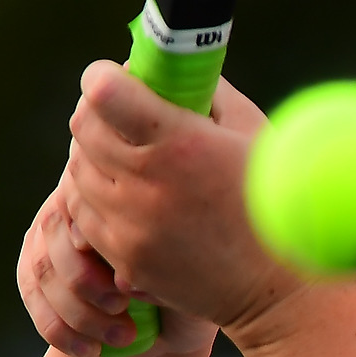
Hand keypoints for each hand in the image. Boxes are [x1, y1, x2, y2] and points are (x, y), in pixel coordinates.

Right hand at [17, 169, 218, 356]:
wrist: (167, 327)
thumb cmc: (188, 290)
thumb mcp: (190, 276)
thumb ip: (164, 266)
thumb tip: (123, 283)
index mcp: (118, 190)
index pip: (90, 198)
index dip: (97, 234)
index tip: (122, 277)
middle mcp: (75, 204)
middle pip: (56, 230)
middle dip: (87, 279)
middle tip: (122, 306)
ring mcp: (48, 236)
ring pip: (44, 269)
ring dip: (80, 311)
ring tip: (122, 335)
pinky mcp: (33, 272)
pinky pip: (34, 300)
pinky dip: (61, 330)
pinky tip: (91, 350)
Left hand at [63, 63, 299, 332]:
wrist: (278, 287)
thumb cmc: (276, 199)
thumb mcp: (253, 131)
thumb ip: (208, 91)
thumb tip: (169, 69)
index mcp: (180, 144)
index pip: (103, 93)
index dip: (104, 78)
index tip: (115, 80)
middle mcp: (147, 185)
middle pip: (82, 129)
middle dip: (97, 114)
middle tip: (118, 115)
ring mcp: (132, 227)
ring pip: (76, 173)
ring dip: (93, 158)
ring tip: (124, 159)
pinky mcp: (125, 260)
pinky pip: (83, 216)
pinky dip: (96, 199)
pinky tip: (126, 197)